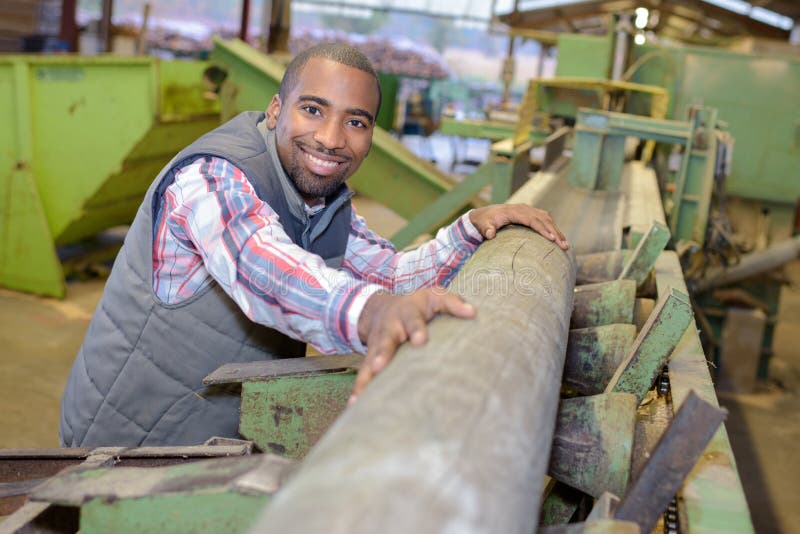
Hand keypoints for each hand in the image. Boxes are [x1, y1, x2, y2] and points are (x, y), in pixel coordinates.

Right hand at [350, 288, 475, 404]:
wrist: (381, 308)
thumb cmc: (417, 306)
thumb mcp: (434, 296)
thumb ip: (452, 303)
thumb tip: (473, 312)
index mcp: (407, 313)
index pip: (412, 320)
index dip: (416, 330)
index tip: (420, 341)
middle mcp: (389, 329)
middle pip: (385, 341)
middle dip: (382, 354)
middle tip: (379, 366)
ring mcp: (377, 345)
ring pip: (370, 360)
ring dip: (366, 377)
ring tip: (361, 394)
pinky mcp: (371, 361)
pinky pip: (364, 375)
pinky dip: (359, 389)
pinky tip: (355, 405)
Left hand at [469, 204, 568, 249]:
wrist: (485, 214)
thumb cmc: (485, 221)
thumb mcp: (484, 225)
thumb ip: (487, 229)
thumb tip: (490, 234)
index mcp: (515, 211)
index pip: (533, 220)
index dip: (543, 229)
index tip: (552, 239)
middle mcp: (525, 209)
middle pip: (544, 219)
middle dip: (555, 232)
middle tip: (564, 246)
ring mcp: (529, 210)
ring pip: (547, 219)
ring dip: (557, 231)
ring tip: (565, 245)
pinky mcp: (531, 214)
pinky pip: (545, 220)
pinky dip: (553, 228)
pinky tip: (559, 239)